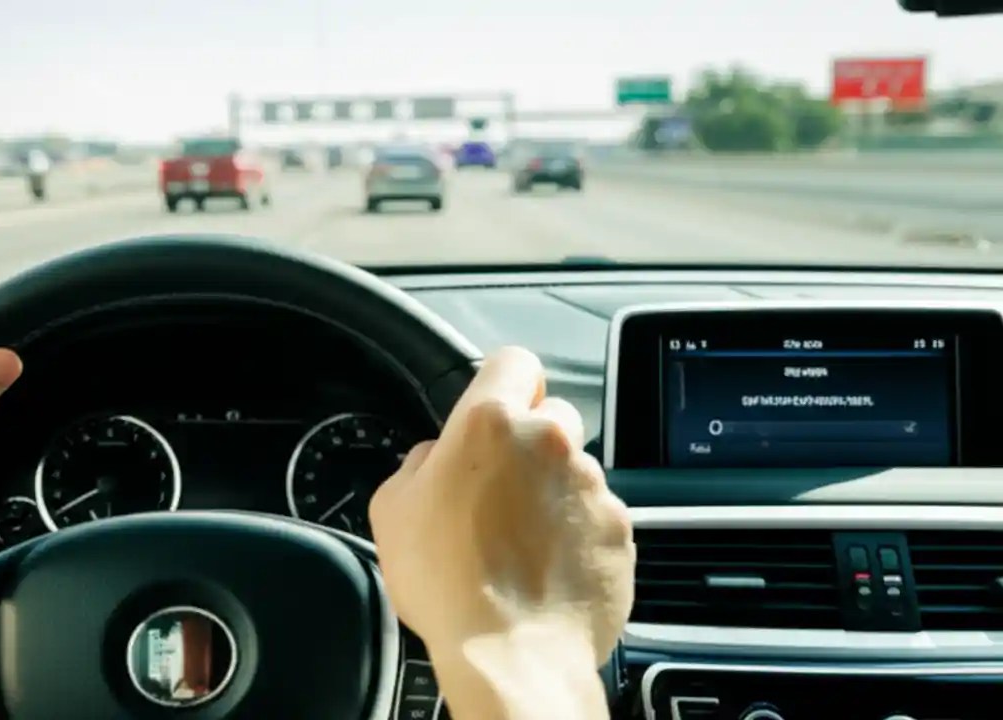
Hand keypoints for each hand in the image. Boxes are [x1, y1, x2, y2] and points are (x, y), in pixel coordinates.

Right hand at [370, 347, 633, 717]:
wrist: (512, 652)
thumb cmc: (448, 583)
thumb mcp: (393, 510)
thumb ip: (419, 463)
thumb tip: (436, 458)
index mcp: (491, 424)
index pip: (513, 361)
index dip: (503, 383)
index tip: (495, 408)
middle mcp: (550, 442)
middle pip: (550, 417)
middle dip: (529, 445)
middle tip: (499, 490)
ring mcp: (593, 485)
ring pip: (574, 470)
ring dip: (552, 494)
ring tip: (519, 542)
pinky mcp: (620, 528)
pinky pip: (597, 516)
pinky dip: (577, 534)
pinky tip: (546, 566)